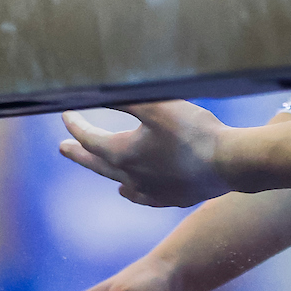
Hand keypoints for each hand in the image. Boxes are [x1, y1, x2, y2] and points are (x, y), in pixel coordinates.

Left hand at [59, 101, 232, 207]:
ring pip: (118, 181)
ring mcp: (150, 191)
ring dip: (104, 170)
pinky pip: (140, 196)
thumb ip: (125, 98)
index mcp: (123, 153)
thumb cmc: (193, 130)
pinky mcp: (169, 198)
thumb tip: (95, 92)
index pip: (90, 139)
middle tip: (62, 148)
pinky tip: (129, 191)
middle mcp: (131, 177)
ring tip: (97, 166)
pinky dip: (130, 191)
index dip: (76, 125)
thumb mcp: (157, 105)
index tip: (66, 114)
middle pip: (97, 163)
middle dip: (79, 153)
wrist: (228, 163)